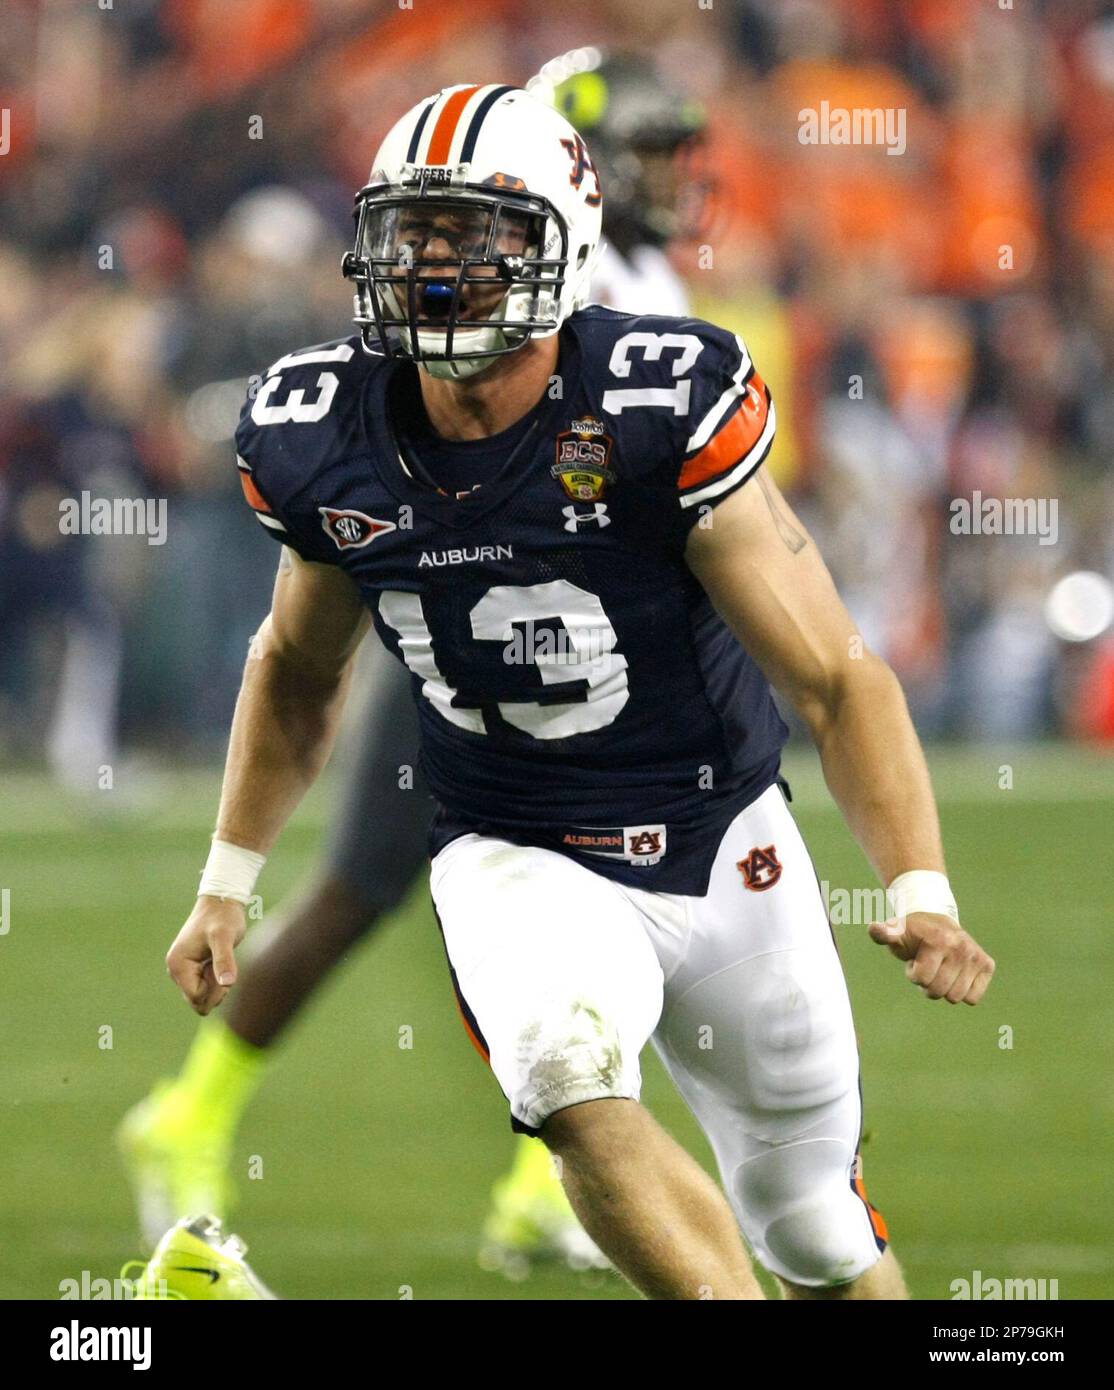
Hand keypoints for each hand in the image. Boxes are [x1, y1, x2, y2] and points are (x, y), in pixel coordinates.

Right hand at [166, 897, 246, 1014]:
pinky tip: (219, 961)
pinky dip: (216, 980)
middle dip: (215, 989)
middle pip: (198, 1001)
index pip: (196, 997)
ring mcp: (183, 971)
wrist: (222, 902)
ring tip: (221, 960)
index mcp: (178, 965)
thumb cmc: (224, 917)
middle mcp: (176, 970)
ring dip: (217, 985)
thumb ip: (224, 960)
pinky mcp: (192, 969)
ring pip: (202, 996)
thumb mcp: (225, 937)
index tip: (225, 970)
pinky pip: (205, 988)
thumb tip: (227, 983)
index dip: (215, 990)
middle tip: (224, 965)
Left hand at [868, 910, 994, 1004]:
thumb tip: (874, 928)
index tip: (915, 961)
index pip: (922, 979)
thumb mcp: (895, 932)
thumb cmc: (912, 933)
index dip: (914, 975)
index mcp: (939, 940)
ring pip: (956, 997)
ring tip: (940, 969)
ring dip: (944, 989)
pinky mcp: (987, 965)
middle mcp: (962, 948)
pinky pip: (973, 998)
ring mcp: (976, 956)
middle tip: (929, 966)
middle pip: (939, 991)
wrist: (936, 921)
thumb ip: (882, 934)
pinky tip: (955, 975)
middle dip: (928, 984)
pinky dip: (962, 993)